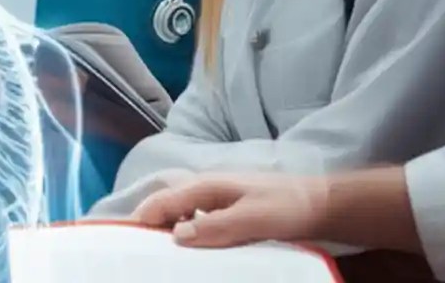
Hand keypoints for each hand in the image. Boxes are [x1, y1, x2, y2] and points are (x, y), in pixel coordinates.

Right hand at [131, 173, 329, 247]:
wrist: (321, 205)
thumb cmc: (288, 207)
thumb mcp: (253, 219)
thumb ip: (215, 227)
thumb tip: (176, 236)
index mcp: (207, 186)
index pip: (162, 202)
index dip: (140, 220)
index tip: (122, 240)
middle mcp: (206, 190)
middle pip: (166, 208)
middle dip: (150, 228)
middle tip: (139, 254)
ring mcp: (217, 201)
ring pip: (180, 217)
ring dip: (169, 235)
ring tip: (161, 259)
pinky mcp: (227, 213)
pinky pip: (197, 224)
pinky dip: (188, 237)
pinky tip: (193, 256)